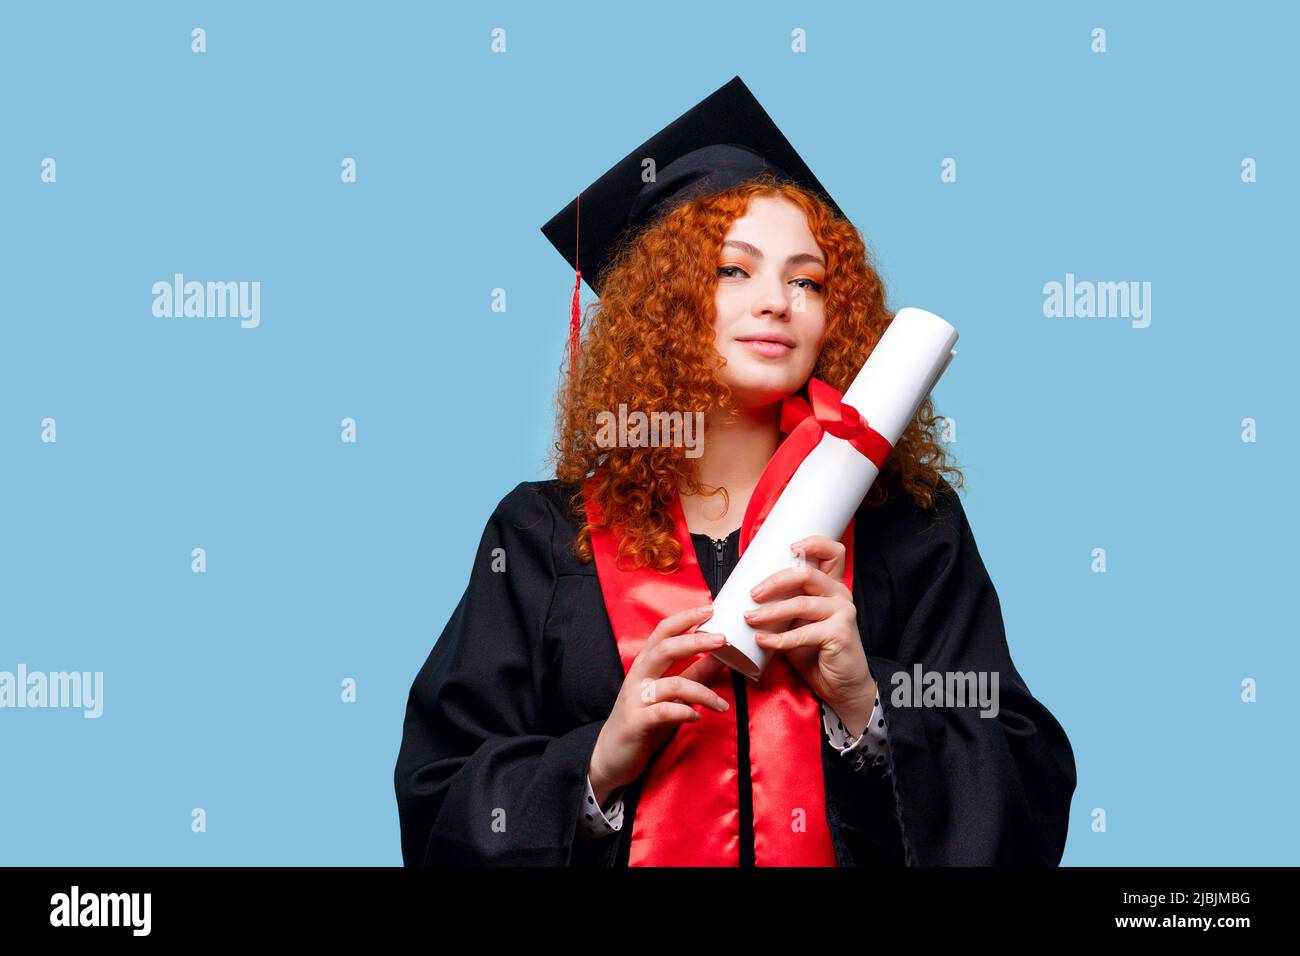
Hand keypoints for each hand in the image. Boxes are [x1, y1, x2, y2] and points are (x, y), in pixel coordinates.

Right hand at [588, 604, 730, 804]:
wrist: (610, 757)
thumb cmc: (643, 721)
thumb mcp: (669, 696)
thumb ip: (692, 676)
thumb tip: (720, 659)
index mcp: (644, 665)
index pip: (662, 632)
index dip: (685, 618)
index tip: (710, 609)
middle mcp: (638, 677)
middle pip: (665, 648)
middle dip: (696, 641)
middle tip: (723, 639)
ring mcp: (635, 699)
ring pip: (673, 684)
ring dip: (703, 692)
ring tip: (722, 705)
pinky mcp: (636, 723)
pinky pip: (665, 712)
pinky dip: (685, 712)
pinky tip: (697, 717)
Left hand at [745, 535, 877, 736]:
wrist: (841, 685)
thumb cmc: (817, 652)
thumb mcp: (798, 623)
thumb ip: (785, 605)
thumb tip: (748, 597)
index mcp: (831, 586)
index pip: (832, 552)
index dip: (813, 543)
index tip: (789, 547)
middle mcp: (840, 594)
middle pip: (807, 574)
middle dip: (775, 581)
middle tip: (752, 593)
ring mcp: (843, 613)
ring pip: (801, 603)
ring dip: (771, 611)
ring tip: (749, 618)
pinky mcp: (840, 633)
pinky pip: (803, 633)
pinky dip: (779, 638)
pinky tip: (762, 641)